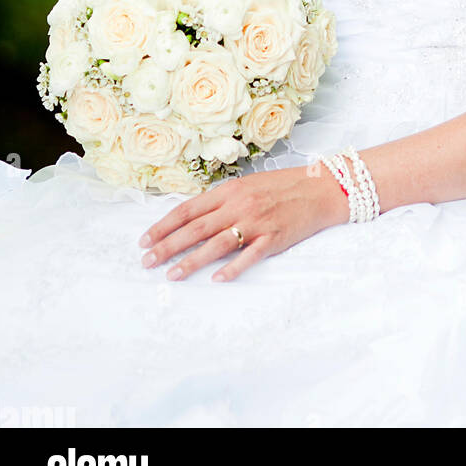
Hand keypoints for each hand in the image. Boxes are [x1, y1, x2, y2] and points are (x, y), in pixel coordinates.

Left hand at [137, 163, 346, 282]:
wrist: (320, 188)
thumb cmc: (282, 186)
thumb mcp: (247, 185)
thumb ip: (222, 201)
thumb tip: (192, 218)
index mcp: (229, 191)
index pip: (188, 210)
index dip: (164, 226)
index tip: (145, 241)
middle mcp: (239, 205)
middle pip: (196, 229)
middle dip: (167, 247)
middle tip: (147, 262)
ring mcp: (256, 223)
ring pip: (217, 244)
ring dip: (191, 261)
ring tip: (171, 275)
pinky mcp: (274, 239)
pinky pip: (249, 256)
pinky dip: (233, 268)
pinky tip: (217, 280)